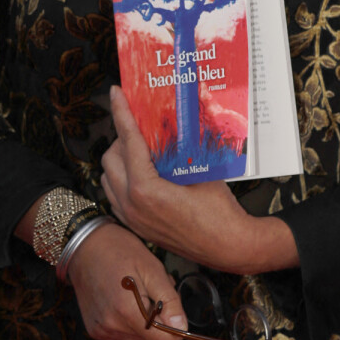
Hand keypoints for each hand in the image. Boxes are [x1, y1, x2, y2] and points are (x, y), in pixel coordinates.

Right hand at [65, 221, 186, 339]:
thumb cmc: (119, 251)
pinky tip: (122, 301)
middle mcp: (111, 326)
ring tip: (134, 295)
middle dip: (157, 320)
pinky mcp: (95, 330)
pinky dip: (128, 323)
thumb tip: (182, 328)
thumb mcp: (153, 269)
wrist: (84, 245)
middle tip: (149, 293)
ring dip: (143, 322)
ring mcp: (101, 330)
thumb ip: (170, 301)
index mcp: (127, 311)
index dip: (175, 330)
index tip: (171, 311)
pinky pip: (124, 336)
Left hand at [102, 87, 297, 274]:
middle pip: (111, 158)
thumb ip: (180, 148)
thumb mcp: (200, 171)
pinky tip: (141, 173)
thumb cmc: (220, 210)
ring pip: (109, 178)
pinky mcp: (136, 227)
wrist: (230, 247)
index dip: (122, 113)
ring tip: (141, 150)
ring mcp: (131, 218)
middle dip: (122, 137)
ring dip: (120, 160)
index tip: (116, 93)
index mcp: (144, 189)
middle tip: (141, 127)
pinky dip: (122, 180)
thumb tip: (172, 122)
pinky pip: (116, 196)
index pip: (128, 141)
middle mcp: (131, 204)